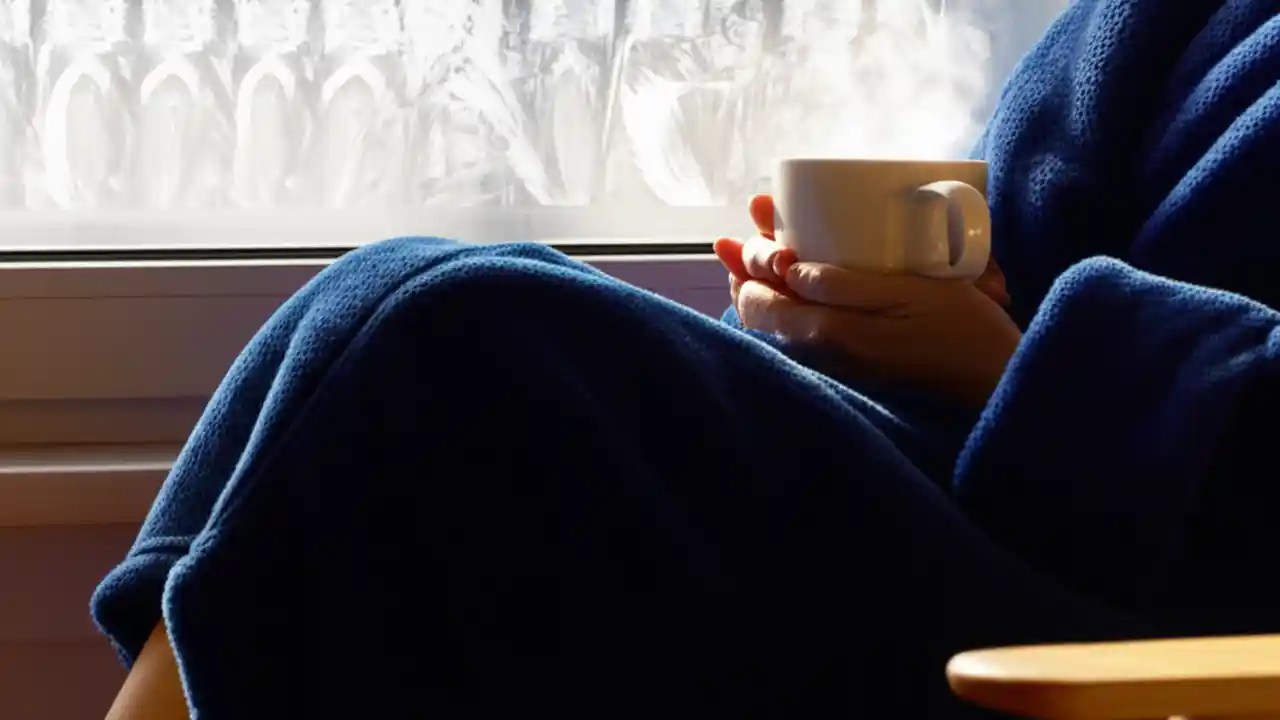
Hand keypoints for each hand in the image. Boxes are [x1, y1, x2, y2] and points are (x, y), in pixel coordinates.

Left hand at [714, 195, 1020, 406]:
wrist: (993, 375)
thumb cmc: (960, 327)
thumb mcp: (907, 293)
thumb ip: (844, 286)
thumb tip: (790, 271)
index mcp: (826, 333)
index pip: (756, 302)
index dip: (747, 260)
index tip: (762, 221)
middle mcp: (818, 353)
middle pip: (758, 310)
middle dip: (750, 263)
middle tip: (764, 220)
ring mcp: (832, 359)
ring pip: (776, 319)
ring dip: (765, 278)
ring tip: (770, 237)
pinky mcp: (849, 358)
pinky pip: (799, 326)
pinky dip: (788, 296)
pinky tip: (796, 272)